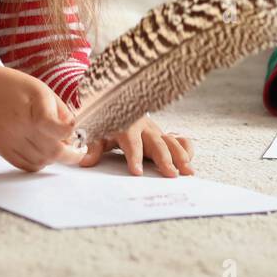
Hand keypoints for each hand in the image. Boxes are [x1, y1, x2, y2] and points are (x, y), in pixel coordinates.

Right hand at [0, 64, 84, 171]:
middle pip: (53, 152)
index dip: (70, 132)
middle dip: (71, 154)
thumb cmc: (13, 87)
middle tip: (79, 151)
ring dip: (54, 158)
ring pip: (42, 162)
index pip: (58, 130)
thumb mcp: (41, 89)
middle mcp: (20, 128)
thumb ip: (60, 110)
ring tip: (57, 146)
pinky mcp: (3, 151)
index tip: (74, 130)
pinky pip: (27, 166)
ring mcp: (10, 142)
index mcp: (32, 110)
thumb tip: (72, 131)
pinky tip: (42, 152)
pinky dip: (39, 163)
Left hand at [78, 115, 194, 176]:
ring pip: (170, 141)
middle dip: (164, 159)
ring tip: (187, 170)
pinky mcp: (162, 132)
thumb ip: (92, 147)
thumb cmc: (106, 120)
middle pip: (156, 143)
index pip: (131, 142)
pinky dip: (186, 146)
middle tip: (171, 174)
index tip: (137, 172)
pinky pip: (177, 138)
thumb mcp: (97, 131)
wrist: (115, 101)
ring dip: (179, 155)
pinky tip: (191, 158)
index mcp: (126, 125)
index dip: (135, 157)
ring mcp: (155, 129)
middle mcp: (144, 127)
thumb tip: (84, 161)